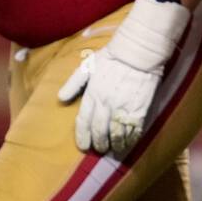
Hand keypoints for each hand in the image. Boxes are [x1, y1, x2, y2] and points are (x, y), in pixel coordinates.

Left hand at [58, 0, 188, 157]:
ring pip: (116, 135)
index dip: (83, 137)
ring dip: (114, 145)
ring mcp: (123, 108)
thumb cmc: (112, 57)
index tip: (84, 146)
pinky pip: (134, 130)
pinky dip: (130, 139)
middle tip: (99, 149)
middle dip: (98, 144)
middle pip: (99, 131)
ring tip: (114, 149)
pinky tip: (129, 143)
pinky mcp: (140, 109)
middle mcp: (106, 104)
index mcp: (92, 94)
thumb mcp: (88, 66)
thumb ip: (73, 83)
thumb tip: (61, 99)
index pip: (83, 122)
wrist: (139, 51)